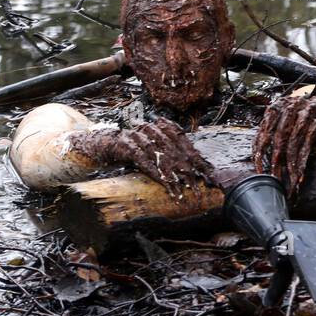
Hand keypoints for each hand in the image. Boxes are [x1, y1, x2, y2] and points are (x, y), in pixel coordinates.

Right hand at [84, 119, 216, 199]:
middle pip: (175, 151)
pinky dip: (155, 173)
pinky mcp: (127, 146)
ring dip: (172, 176)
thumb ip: (171, 152)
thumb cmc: (134, 148)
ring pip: (161, 157)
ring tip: (181, 190)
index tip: (209, 174)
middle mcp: (152, 128)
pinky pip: (144, 161)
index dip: (197, 158)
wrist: (106, 144)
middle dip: (187, 171)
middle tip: (196, 187)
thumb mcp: (155, 148)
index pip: (185, 142)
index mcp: (162, 126)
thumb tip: (194, 167)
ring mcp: (139, 136)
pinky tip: (164, 184)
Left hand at [251, 91, 315, 196]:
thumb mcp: (284, 119)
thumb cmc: (302, 117)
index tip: (260, 171)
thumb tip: (256, 155)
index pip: (263, 134)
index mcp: (277, 107)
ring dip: (291, 166)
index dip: (260, 155)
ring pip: (293, 144)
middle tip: (274, 179)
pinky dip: (302, 162)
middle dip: (276, 163)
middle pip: (279, 139)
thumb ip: (270, 131)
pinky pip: (307, 145)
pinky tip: (300, 175)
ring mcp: (305, 113)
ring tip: (289, 181)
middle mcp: (290, 108)